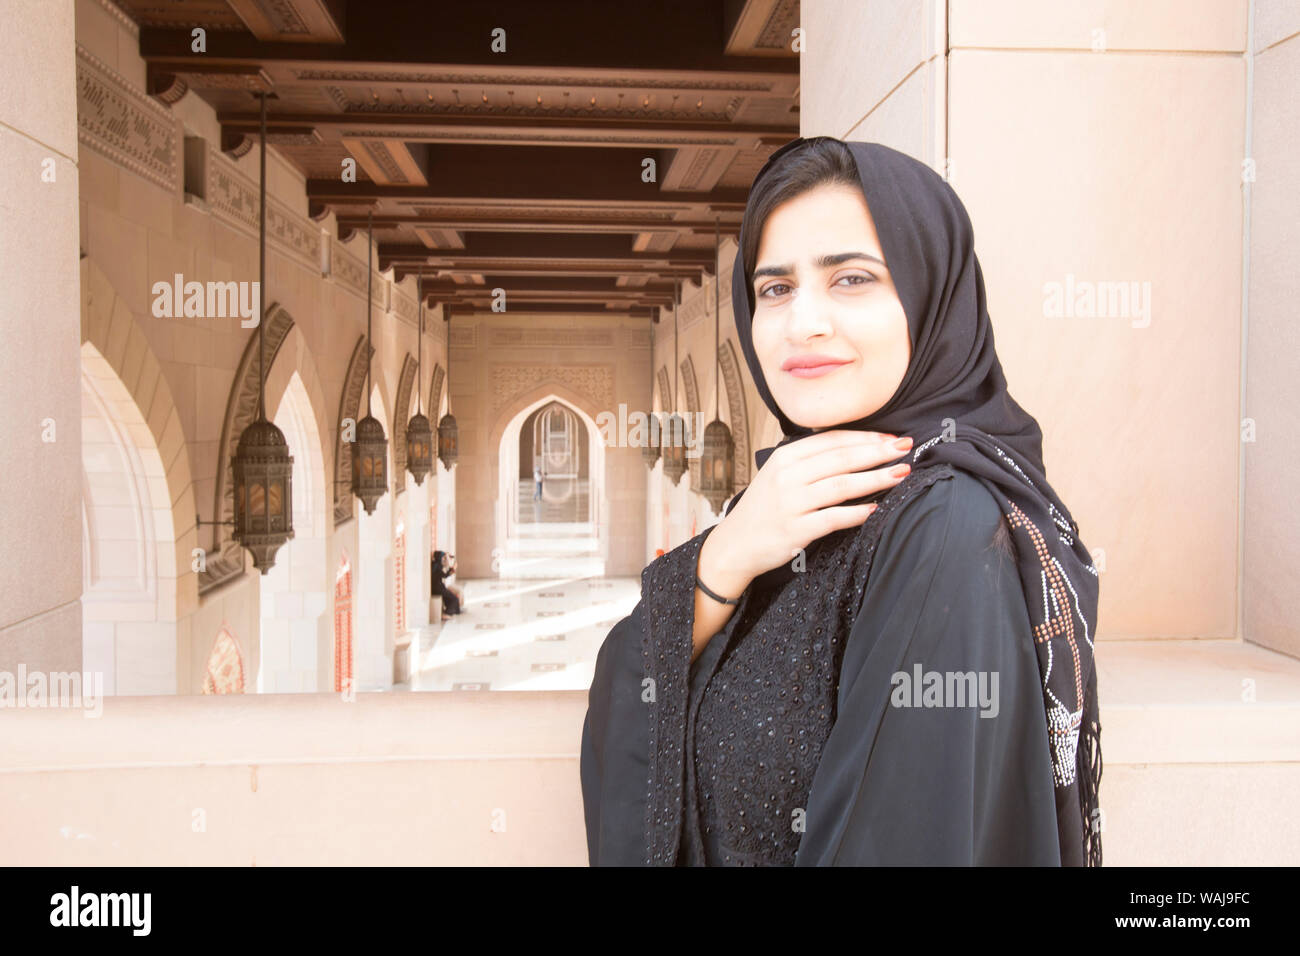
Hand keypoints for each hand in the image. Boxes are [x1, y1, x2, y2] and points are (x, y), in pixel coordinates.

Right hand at [700, 430, 912, 593]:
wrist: (735, 544)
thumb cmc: (764, 509)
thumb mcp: (779, 474)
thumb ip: (810, 460)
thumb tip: (856, 448)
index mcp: (785, 457)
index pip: (833, 440)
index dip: (866, 437)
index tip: (892, 438)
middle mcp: (787, 476)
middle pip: (842, 459)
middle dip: (878, 453)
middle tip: (906, 449)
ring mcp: (791, 503)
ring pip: (842, 485)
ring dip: (875, 479)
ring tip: (900, 474)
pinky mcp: (795, 530)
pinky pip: (833, 518)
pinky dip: (857, 513)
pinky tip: (876, 509)